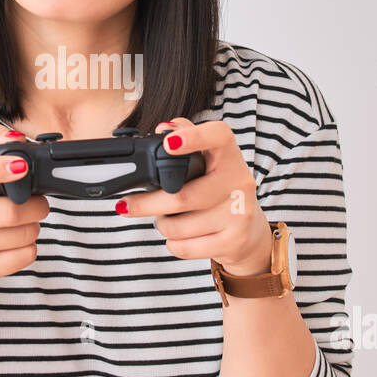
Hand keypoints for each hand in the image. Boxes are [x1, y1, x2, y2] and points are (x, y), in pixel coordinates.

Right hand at [0, 125, 51, 286]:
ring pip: (22, 235)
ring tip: (23, 220)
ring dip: (33, 225)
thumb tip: (16, 138)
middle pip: (6, 213)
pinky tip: (15, 240)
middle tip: (39, 201)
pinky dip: (29, 246)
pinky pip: (25, 256)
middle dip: (36, 205)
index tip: (22, 165)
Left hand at [115, 118, 272, 275]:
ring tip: (165, 219)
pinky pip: (184, 247)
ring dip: (162, 225)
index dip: (192, 137)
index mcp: (229, 155)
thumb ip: (186, 137)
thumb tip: (163, 128)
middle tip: (127, 205)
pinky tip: (179, 236)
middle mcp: (239, 181)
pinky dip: (172, 243)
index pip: (217, 136)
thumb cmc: (219, 189)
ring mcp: (239, 213)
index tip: (168, 143)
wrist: (249, 230)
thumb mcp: (209, 160)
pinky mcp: (234, 241)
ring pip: (178, 226)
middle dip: (146, 204)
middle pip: (181, 197)